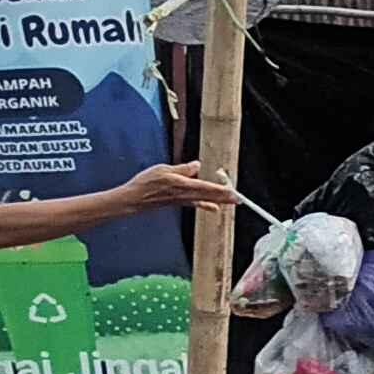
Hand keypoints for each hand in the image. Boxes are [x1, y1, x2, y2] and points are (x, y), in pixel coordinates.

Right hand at [124, 163, 242, 213]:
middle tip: (240, 199)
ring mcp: (182, 200)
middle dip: (225, 197)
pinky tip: (215, 208)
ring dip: (219, 200)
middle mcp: (184, 194)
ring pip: (204, 199)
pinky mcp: (179, 202)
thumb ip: (182, 169)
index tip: (233, 192)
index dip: (221, 190)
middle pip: (209, 195)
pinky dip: (207, 204)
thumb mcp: (163, 170)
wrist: (134, 199)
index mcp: (181, 184)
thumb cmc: (145, 183)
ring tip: (233, 202)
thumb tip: (197, 165)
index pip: (206, 187)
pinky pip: (196, 203)